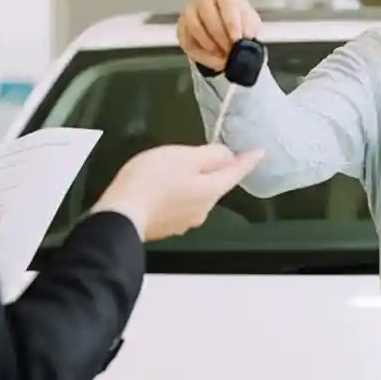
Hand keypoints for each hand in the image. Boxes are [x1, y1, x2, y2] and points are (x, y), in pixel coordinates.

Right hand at [92, 144, 264, 241]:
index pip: (236, 172)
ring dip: (191, 182)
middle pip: (215, 185)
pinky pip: (178, 205)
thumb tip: (227, 156)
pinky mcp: (165, 227)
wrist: (120, 215)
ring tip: (173, 168)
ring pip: (196, 195)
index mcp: (211, 191)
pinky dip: (175, 194)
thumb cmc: (152, 181)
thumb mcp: (183, 157)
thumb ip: (210, 155)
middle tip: (201, 153)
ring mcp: (184, 221)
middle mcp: (202, 210)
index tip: (259, 152)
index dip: (248, 160)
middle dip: (212, 170)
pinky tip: (160, 187)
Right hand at [178, 0, 261, 71]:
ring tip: (223, 57)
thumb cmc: (241, 23)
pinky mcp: (181, 27)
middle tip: (231, 53)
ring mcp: (189, 10)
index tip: (238, 40)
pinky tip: (215, 60)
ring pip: (194, 27)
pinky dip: (202, 55)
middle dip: (220, 38)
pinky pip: (187, 41)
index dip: (232, 23)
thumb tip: (245, 39)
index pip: (227, 3)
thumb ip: (249, 29)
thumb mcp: (251, 25)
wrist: (229, 30)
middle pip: (208, 15)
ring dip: (210, 46)